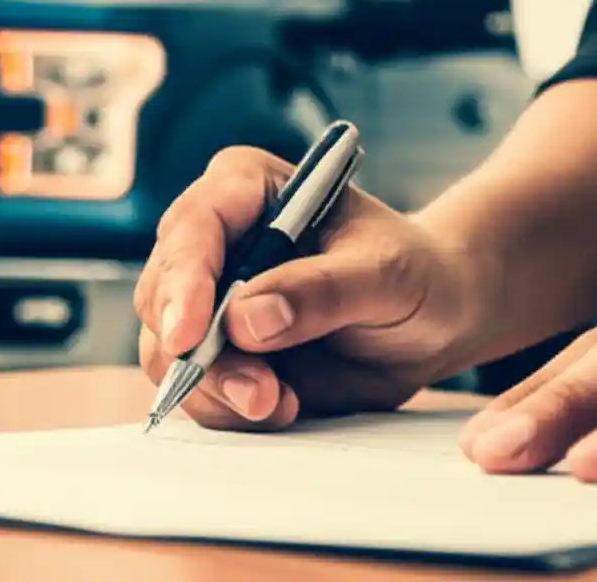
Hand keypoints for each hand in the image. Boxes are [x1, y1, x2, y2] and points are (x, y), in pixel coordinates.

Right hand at [134, 146, 485, 429]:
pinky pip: (195, 388)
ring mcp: (209, 299)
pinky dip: (229, 407)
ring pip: (167, 350)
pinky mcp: (217, 352)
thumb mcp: (385, 274)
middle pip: (163, 294)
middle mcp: (213, 239)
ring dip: (216, 387)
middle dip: (200, 351)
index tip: (189, 335)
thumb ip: (320, 291)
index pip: (193, 226)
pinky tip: (283, 404)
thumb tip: (245, 319)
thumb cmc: (414, 273)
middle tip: (259, 391)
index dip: (183, 280)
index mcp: (246, 188)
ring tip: (280, 402)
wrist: (433, 319)